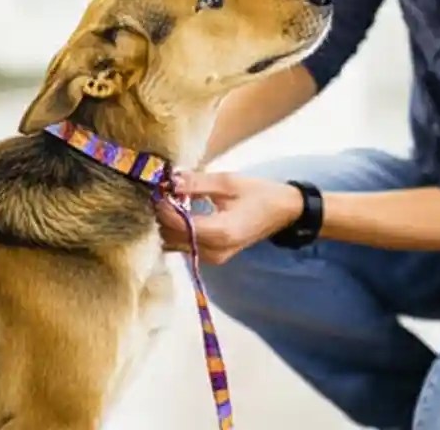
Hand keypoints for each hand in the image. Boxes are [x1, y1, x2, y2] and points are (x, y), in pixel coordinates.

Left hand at [155, 171, 302, 264]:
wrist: (283, 212)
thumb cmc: (259, 194)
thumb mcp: (228, 182)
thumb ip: (196, 183)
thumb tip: (168, 180)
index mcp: (221, 232)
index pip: (178, 224)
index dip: (162, 206)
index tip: (156, 187)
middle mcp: (214, 251)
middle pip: (172, 237)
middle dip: (162, 214)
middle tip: (159, 191)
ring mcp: (213, 258)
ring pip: (175, 244)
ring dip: (167, 223)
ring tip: (168, 199)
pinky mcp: (212, 257)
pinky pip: (184, 245)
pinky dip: (177, 229)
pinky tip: (179, 210)